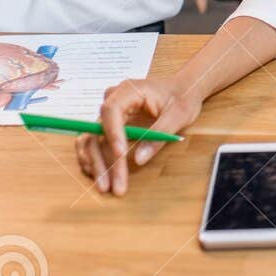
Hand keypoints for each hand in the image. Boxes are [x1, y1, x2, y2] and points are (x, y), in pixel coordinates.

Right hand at [77, 75, 202, 195]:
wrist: (183, 90)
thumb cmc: (182, 97)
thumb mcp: (178, 116)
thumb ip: (158, 135)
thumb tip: (139, 159)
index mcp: (129, 90)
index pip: (111, 110)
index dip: (112, 134)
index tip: (120, 155)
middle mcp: (113, 100)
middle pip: (97, 130)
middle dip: (102, 159)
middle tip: (110, 185)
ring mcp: (110, 114)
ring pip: (93, 139)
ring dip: (96, 163)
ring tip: (105, 186)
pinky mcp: (110, 126)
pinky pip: (96, 143)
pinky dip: (95, 159)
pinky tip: (101, 176)